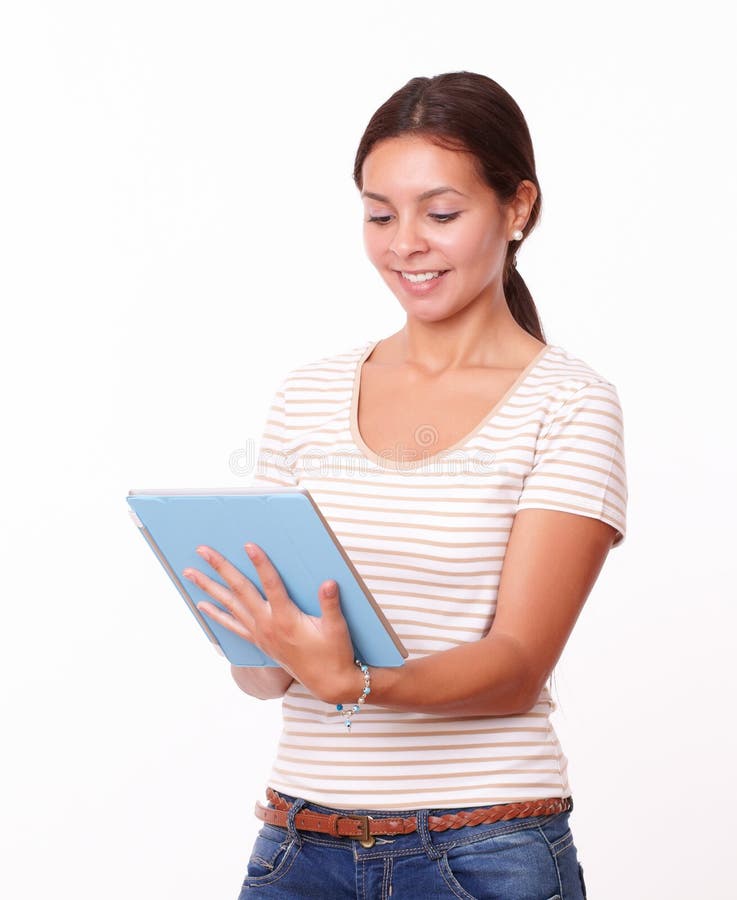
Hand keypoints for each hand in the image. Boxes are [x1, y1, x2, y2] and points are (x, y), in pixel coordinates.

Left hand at [182, 543, 358, 703]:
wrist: (328, 683)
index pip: (271, 584)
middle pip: (240, 590)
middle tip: (203, 551)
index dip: (261, 563)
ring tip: (190, 573)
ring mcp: (260, 634)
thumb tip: (328, 583)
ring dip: (208, 588)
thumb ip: (330, 604)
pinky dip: (216, 614)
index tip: (249, 545)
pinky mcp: (259, 642)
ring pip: (230, 605)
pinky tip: (202, 605)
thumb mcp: (337, 628)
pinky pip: (232, 626)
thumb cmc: (334, 653)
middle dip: (220, 568)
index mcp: (286, 619)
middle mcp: (267, 625)